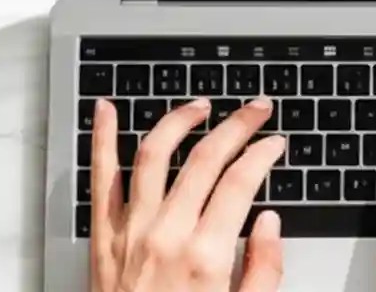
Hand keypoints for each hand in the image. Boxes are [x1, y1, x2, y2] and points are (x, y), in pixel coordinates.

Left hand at [89, 97, 285, 291]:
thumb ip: (264, 270)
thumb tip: (270, 223)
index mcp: (206, 256)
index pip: (241, 182)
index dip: (263, 153)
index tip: (275, 143)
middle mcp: (166, 235)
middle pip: (205, 158)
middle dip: (236, 125)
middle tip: (256, 109)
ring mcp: (130, 233)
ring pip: (154, 154)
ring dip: (179, 120)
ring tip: (200, 105)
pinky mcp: (102, 239)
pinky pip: (100, 179)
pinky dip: (100, 139)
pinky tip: (104, 110)